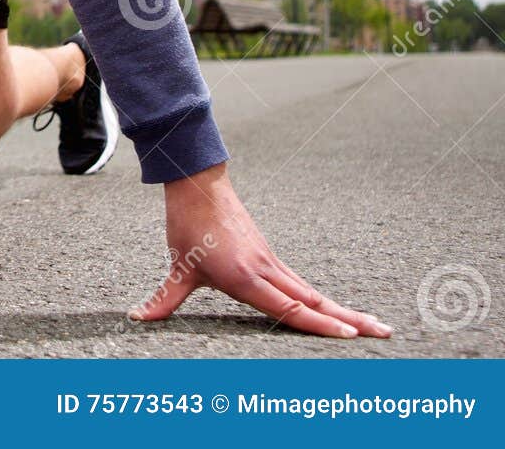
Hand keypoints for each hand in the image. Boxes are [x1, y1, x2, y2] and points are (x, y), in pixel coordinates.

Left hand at [130, 162, 391, 338]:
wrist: (199, 185)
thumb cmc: (188, 225)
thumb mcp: (178, 265)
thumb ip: (164, 298)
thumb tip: (138, 317)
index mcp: (245, 276)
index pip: (288, 307)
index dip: (317, 324)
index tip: (349, 336)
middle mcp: (265, 270)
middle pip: (313, 300)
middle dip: (349, 320)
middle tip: (384, 333)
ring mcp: (271, 262)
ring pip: (312, 291)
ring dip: (342, 309)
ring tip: (374, 325)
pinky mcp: (270, 256)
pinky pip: (301, 283)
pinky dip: (322, 300)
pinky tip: (336, 311)